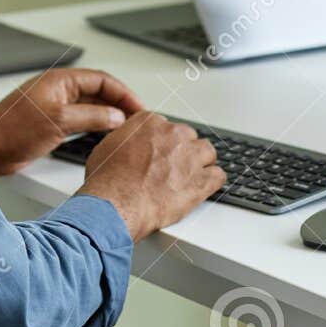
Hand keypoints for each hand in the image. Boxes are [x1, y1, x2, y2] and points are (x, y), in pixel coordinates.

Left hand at [0, 68, 142, 178]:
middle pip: (98, 92)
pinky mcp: (50, 124)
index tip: (137, 108)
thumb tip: (116, 116)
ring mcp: (54, 107)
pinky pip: (80, 120)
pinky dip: (95, 126)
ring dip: (108, 116)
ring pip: (90, 108)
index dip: (123, 93)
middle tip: (136, 119)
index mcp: (60, 81)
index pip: (101, 80)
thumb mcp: (59, 121)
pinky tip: (104, 136)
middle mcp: (58, 91)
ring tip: (125, 129)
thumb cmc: (12, 131)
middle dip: (119, 104)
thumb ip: (91, 117)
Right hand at [77, 112, 224, 240]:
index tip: (160, 153)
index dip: (163, 142)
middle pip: (188, 136)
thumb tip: (125, 144)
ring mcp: (189, 156)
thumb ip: (124, 140)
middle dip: (182, 151)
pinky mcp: (201, 180)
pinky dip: (213, 181)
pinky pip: (218, 175)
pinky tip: (204, 187)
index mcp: (150, 123)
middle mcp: (173, 134)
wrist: (116, 203)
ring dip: (200, 163)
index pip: (165, 126)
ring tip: (190, 177)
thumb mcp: (107, 147)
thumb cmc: (108, 180)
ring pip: (207, 152)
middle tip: (173, 168)